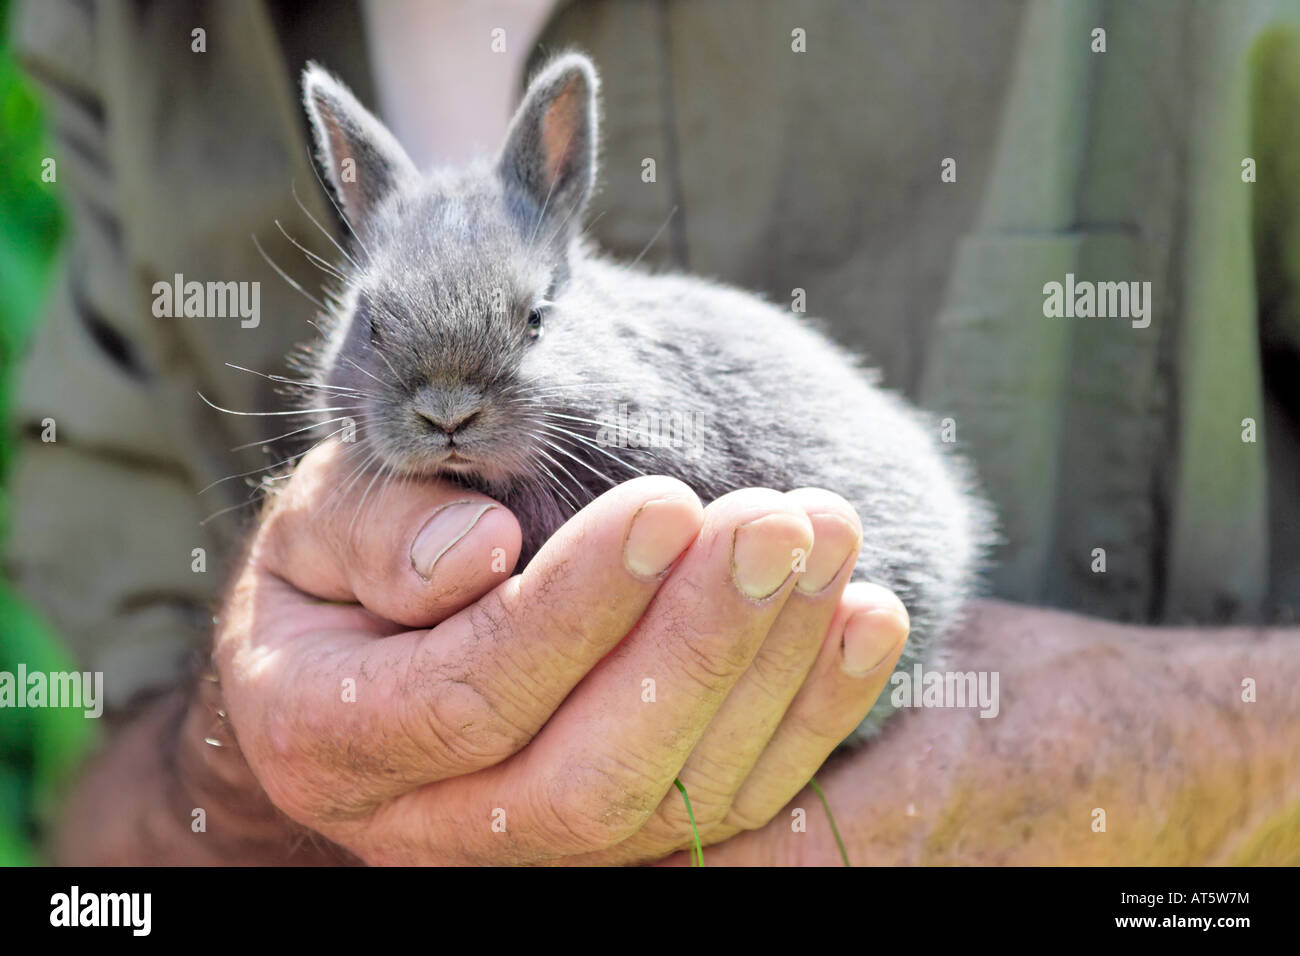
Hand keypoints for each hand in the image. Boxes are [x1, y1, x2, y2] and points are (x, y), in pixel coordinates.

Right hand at [212, 440, 908, 863]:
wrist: (367, 643)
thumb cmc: (349, 562)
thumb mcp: (323, 519)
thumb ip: (374, 532)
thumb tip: (478, 556)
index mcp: (331, 740)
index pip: (466, 698)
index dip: (572, 609)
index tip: (662, 505)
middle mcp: (432, 825)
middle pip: (587, 777)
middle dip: (696, 646)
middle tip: (773, 523)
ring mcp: (536, 846)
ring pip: (677, 797)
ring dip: (772, 666)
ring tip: (828, 537)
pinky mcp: (625, 834)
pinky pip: (733, 801)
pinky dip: (814, 713)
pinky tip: (866, 616)